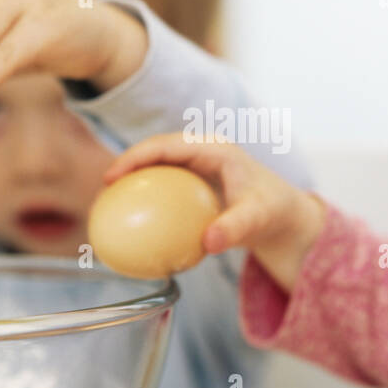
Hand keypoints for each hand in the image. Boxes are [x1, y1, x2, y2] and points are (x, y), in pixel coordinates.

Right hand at [101, 132, 327, 292]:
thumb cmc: (271, 213)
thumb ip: (233, 229)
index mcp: (215, 149)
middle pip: (156, 150)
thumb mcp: (256, 220)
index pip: (167, 145)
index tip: (113, 176)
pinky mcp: (196, 181)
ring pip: (159, 165)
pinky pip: (166, 184)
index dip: (136, 156)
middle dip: (128, 163)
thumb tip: (207, 243)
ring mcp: (198, 165)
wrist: (282, 216)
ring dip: (135, 177)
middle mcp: (203, 151)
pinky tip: (133, 219)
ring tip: (110, 201)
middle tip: (104, 189)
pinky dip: (148, 195)